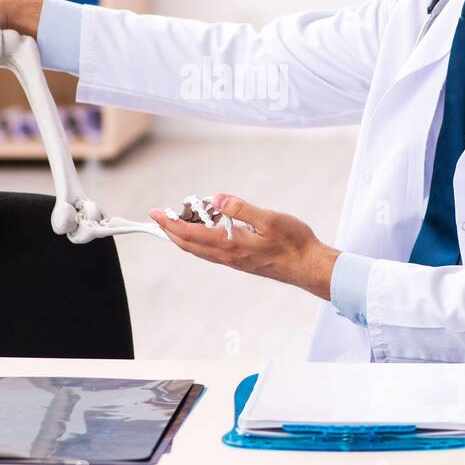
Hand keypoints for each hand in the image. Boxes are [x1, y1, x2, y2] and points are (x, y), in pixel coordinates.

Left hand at [148, 194, 339, 299]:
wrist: (309, 267)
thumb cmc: (294, 243)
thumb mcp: (269, 219)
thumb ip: (241, 208)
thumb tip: (217, 198)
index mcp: (231, 245)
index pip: (191, 234)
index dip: (170, 223)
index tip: (155, 213)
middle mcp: (228, 256)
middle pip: (189, 245)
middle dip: (171, 230)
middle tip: (160, 215)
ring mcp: (234, 260)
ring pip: (198, 249)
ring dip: (184, 236)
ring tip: (179, 218)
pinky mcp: (241, 261)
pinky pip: (210, 251)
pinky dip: (199, 240)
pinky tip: (204, 230)